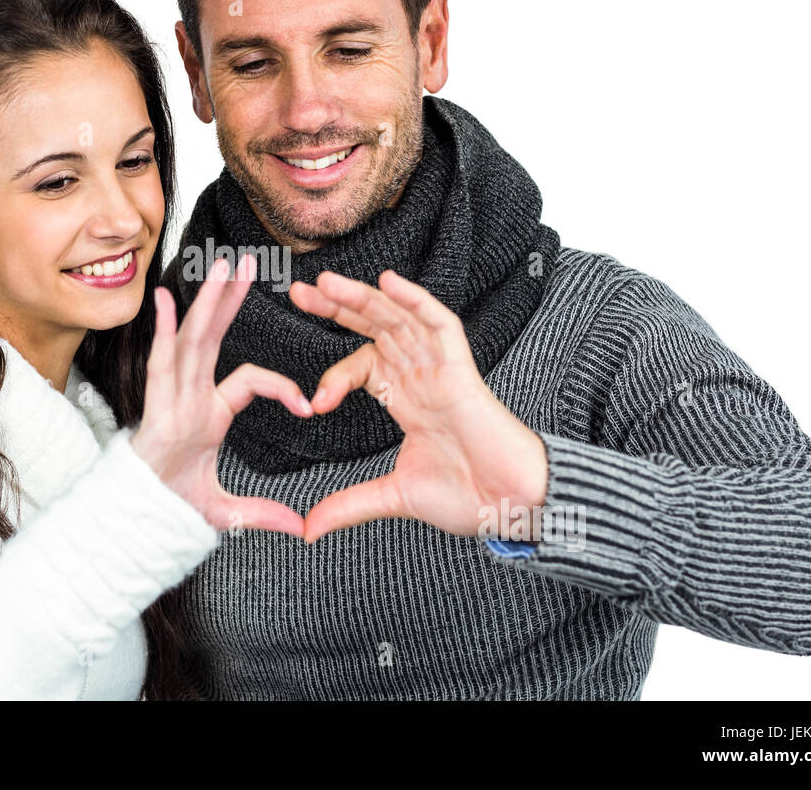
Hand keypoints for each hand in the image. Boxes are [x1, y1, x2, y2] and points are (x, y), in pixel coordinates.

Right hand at [131, 254, 313, 538]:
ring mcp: (171, 398)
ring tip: (221, 265)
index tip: (308, 407)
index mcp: (210, 411)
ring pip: (192, 340)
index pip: (251, 381)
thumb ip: (262, 514)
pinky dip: (163, 331)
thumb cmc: (170, 506)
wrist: (137, 521)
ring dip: (206, 301)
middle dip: (229, 298)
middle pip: (214, 336)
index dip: (282, 388)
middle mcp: (190, 395)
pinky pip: (160, 363)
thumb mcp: (226, 510)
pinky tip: (164, 299)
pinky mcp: (155, 408)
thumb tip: (300, 529)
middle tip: (248, 261)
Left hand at [289, 269, 548, 543]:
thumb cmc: (468, 496)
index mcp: (407, 398)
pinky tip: (389, 282)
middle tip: (301, 292)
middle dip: (338, 309)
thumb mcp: (393, 497)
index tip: (314, 404)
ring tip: (327, 282)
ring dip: (363, 299)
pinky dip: (416, 301)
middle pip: (375, 330)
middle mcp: (421, 377)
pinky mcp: (461, 370)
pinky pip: (440, 325)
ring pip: (399, 320)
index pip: (364, 365)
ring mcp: (441, 370)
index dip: (334, 375)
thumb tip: (308, 529)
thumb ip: (348, 506)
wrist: (508, 505)